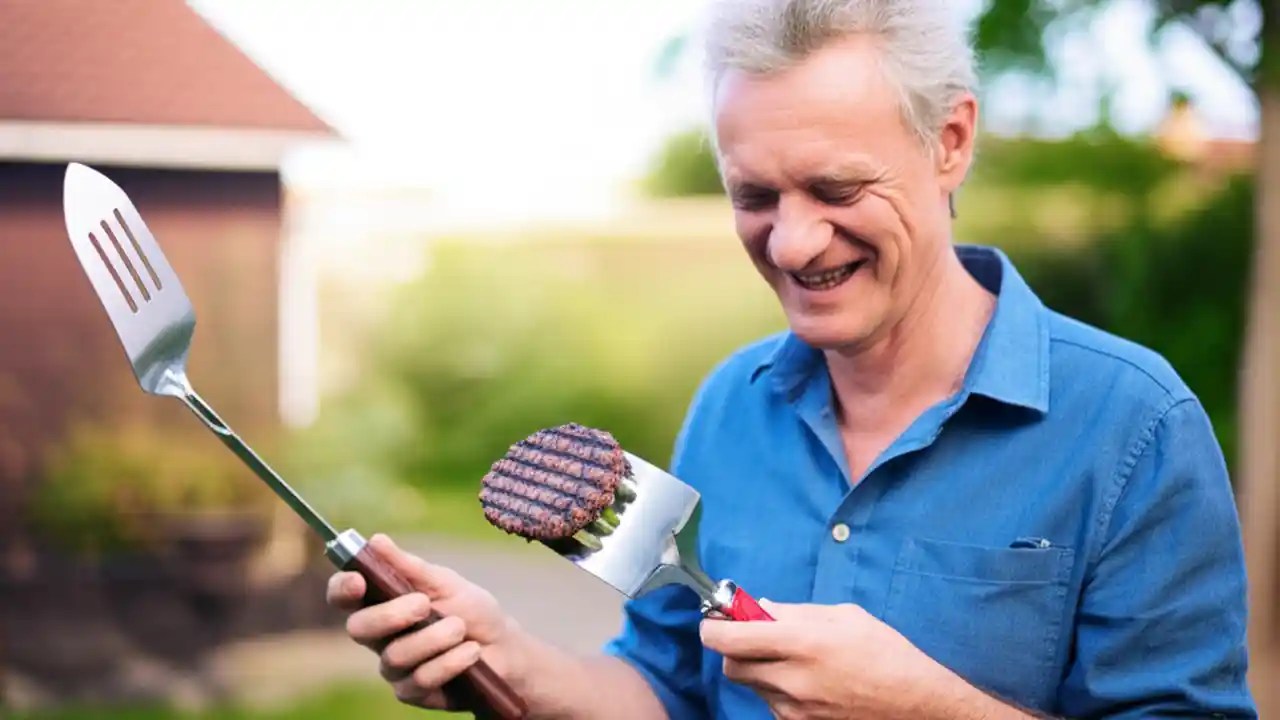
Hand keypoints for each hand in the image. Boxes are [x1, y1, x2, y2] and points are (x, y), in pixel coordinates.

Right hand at [326, 534, 523, 710]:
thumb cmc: (470, 610)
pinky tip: (471, 652)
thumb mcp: (445, 582)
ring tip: (460, 628)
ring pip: (394, 656)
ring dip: (433, 639)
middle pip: (358, 628)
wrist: (504, 648)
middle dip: (390, 615)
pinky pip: (419, 679)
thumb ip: (410, 567)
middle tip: (424, 604)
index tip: (358, 581)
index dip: (341, 588)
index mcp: (382, 602)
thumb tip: (376, 540)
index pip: (344, 595)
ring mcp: (394, 666)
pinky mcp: (411, 692)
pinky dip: (449, 662)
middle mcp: (380, 635)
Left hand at [699, 600, 1029, 719]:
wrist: (917, 706)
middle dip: (734, 648)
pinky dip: (778, 690)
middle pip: (731, 666)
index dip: (713, 626)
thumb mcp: (845, 616)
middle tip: (752, 636)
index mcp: (802, 642)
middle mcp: (791, 680)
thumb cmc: (886, 653)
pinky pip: (772, 705)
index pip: (730, 639)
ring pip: (752, 686)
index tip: (715, 619)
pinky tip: (807, 683)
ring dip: (759, 669)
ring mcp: (794, 710)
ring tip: (793, 660)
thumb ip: (795, 611)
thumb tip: (760, 607)